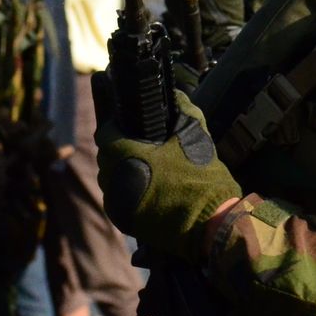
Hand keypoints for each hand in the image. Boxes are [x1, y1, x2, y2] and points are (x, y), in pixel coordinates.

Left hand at [91, 80, 240, 262]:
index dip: (117, 127)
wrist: (210, 221)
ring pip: (110, 178)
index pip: (106, 132)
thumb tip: (174, 95)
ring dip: (122, 171)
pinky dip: (126, 191)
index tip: (129, 127)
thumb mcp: (194, 132)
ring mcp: (116, 201)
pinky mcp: (122, 220)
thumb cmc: (199, 174)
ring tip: (145, 169)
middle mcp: (113, 177)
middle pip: (106, 156)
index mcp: (124, 153)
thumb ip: (181, 107)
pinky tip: (146, 190)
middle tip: (142, 149)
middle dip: (120, 150)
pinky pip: (117, 198)